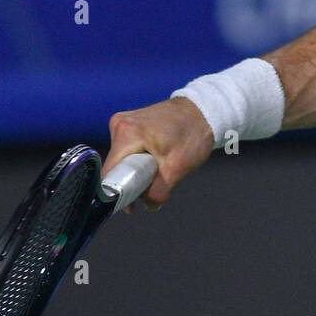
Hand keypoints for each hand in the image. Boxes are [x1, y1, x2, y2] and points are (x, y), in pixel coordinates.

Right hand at [103, 97, 213, 211]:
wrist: (205, 111)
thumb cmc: (193, 133)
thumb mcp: (178, 166)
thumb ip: (158, 190)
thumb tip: (148, 205)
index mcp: (126, 132)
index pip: (110, 172)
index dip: (119, 192)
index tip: (132, 204)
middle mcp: (119, 125)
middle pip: (116, 167)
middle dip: (132, 182)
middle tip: (153, 188)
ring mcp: (124, 123)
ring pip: (123, 161)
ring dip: (138, 172)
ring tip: (159, 170)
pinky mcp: (131, 125)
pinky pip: (129, 151)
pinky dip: (141, 161)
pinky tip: (157, 161)